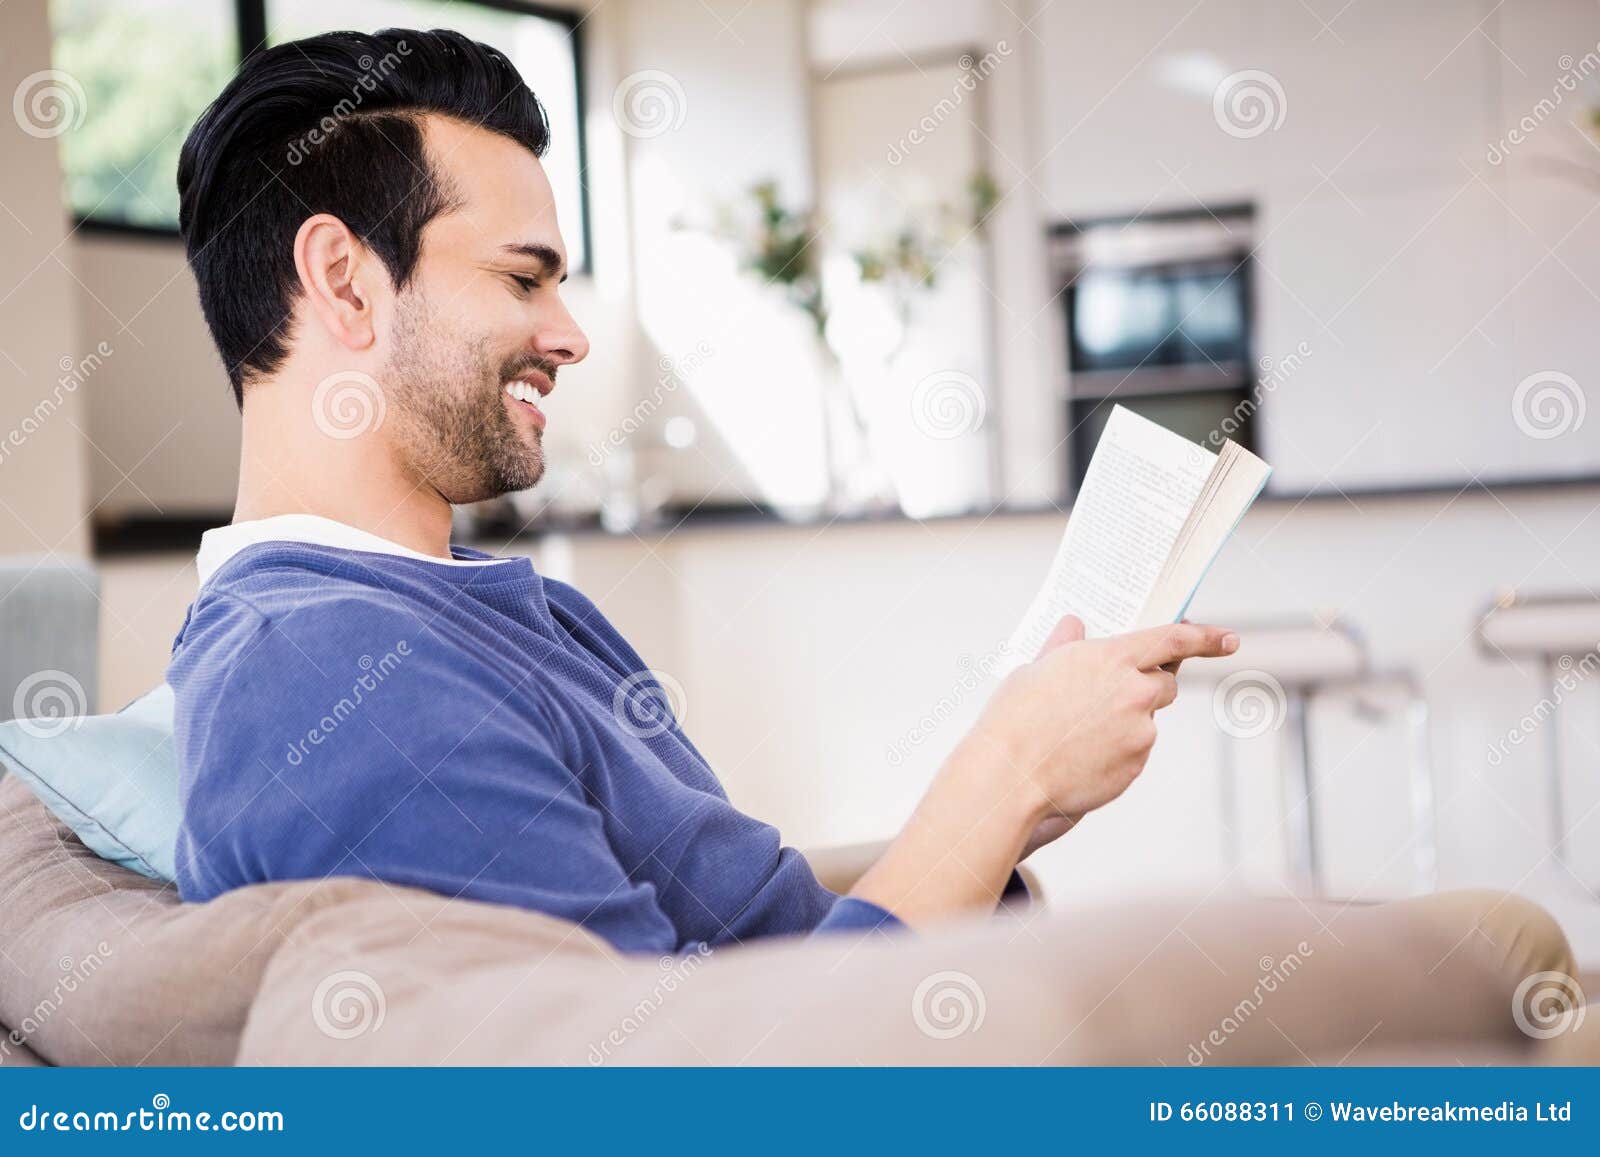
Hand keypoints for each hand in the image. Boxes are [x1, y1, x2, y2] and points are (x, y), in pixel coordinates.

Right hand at [959, 615, 1236, 831]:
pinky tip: (1079, 757)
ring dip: (1123, 724)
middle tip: (1110, 700)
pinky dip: (1115, 753)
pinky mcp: (1136, 764)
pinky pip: (1133, 753)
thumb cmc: (1015, 717)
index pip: (1173, 639)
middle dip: (1147, 688)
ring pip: (1143, 722)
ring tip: (1074, 736)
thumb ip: (1065, 646)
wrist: (1011, 774)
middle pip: (1164, 684)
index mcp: (1111, 656)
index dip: (1205, 637)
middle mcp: (1135, 690)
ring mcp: (1140, 730)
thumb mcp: (1036, 668)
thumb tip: (1074, 625)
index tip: (1228, 639)